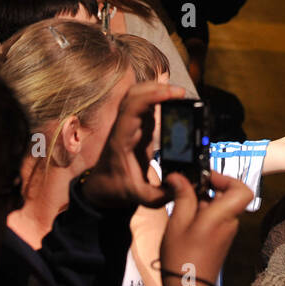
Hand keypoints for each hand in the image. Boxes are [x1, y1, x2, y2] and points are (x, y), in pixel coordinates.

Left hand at [81, 82, 186, 208]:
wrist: (103, 188)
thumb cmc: (118, 190)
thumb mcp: (140, 198)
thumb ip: (161, 195)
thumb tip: (182, 186)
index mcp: (122, 139)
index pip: (133, 108)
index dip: (152, 96)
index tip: (173, 94)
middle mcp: (123, 127)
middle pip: (134, 94)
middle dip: (157, 87)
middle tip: (180, 93)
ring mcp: (128, 124)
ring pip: (137, 94)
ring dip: (156, 88)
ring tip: (177, 94)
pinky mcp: (135, 125)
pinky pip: (143, 103)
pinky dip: (156, 96)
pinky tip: (172, 101)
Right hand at [159, 170, 253, 285]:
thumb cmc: (182, 257)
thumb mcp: (178, 222)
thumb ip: (183, 196)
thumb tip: (179, 177)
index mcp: (223, 215)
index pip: (242, 189)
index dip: (227, 179)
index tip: (206, 178)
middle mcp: (230, 222)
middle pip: (229, 196)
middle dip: (209, 188)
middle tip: (188, 189)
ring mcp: (226, 232)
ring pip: (221, 207)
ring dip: (204, 201)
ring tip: (182, 204)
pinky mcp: (220, 239)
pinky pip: (216, 218)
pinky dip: (203, 213)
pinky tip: (185, 219)